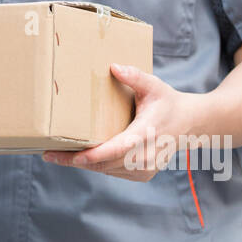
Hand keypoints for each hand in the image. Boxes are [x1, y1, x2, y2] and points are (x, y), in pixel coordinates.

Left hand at [42, 63, 196, 180]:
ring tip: (57, 156)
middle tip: (49, 155)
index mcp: (147, 132)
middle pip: (106, 163)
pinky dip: (97, 166)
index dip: (96, 155)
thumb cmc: (168, 102)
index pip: (119, 148)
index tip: (75, 157)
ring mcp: (146, 168)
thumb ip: (135, 76)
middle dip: (77, 160)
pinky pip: (114, 172)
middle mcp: (147, 155)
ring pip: (108, 170)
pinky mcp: (143, 174)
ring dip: (84, 165)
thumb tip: (114, 67)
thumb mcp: (154, 86)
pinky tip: (78, 158)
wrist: (192, 124)